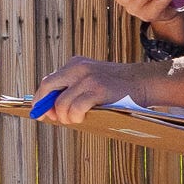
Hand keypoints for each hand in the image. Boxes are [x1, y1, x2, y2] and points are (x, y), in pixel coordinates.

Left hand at [32, 56, 150, 126]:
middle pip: (48, 87)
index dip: (41, 99)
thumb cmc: (117, 87)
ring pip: (62, 103)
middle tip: (52, 119)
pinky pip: (76, 108)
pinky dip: (76, 117)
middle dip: (47, 106)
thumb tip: (50, 109)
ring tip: (76, 119)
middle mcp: (79, 68)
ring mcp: (88, 78)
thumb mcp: (92, 79)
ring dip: (66, 117)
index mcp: (76, 64)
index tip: (40, 112)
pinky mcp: (98, 90)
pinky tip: (83, 118)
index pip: (49, 81)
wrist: (144, 82)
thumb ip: (73, 88)